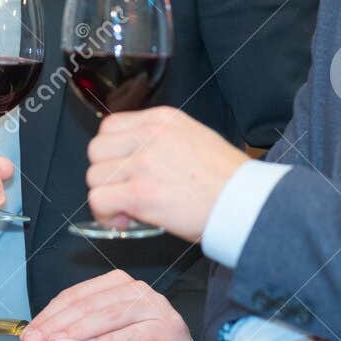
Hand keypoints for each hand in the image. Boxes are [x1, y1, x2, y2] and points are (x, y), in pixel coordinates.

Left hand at [21, 269, 195, 340]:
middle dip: (57, 323)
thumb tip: (44, 332)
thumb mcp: (110, 323)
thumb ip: (83, 322)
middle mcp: (134, 289)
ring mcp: (151, 305)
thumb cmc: (143, 337)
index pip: (75, 295)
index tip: (31, 331)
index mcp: (116, 283)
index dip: (50, 313)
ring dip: (77, 331)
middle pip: (88, 305)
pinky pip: (130, 333)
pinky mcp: (165, 326)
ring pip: (106, 316)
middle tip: (36, 339)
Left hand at [84, 106, 248, 240]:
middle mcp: (149, 135)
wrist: (246, 202)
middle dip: (106, 174)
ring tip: (128, 208)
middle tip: (124, 191)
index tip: (122, 169)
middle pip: (97, 150)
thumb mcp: (195, 139)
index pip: (110, 126)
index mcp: (162, 120)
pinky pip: (99, 199)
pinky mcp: (140, 192)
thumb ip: (161, 142)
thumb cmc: (229, 179)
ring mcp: (143, 163)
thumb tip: (135, 160)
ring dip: (106, 195)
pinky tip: (125, 220)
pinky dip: (106, 214)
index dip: (112, 152)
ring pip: (94, 175)